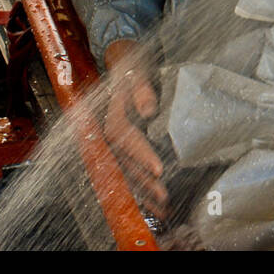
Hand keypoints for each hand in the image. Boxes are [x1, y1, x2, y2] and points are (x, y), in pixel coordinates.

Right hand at [103, 40, 169, 216]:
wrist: (121, 65)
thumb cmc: (132, 70)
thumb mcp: (138, 75)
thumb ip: (143, 91)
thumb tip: (148, 110)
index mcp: (113, 119)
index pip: (129, 141)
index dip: (143, 156)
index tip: (159, 170)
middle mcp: (109, 136)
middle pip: (126, 163)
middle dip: (144, 182)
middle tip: (164, 197)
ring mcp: (113, 145)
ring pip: (125, 173)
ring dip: (142, 191)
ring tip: (161, 209)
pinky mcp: (119, 149)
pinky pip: (126, 172)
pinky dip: (139, 189)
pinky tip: (152, 204)